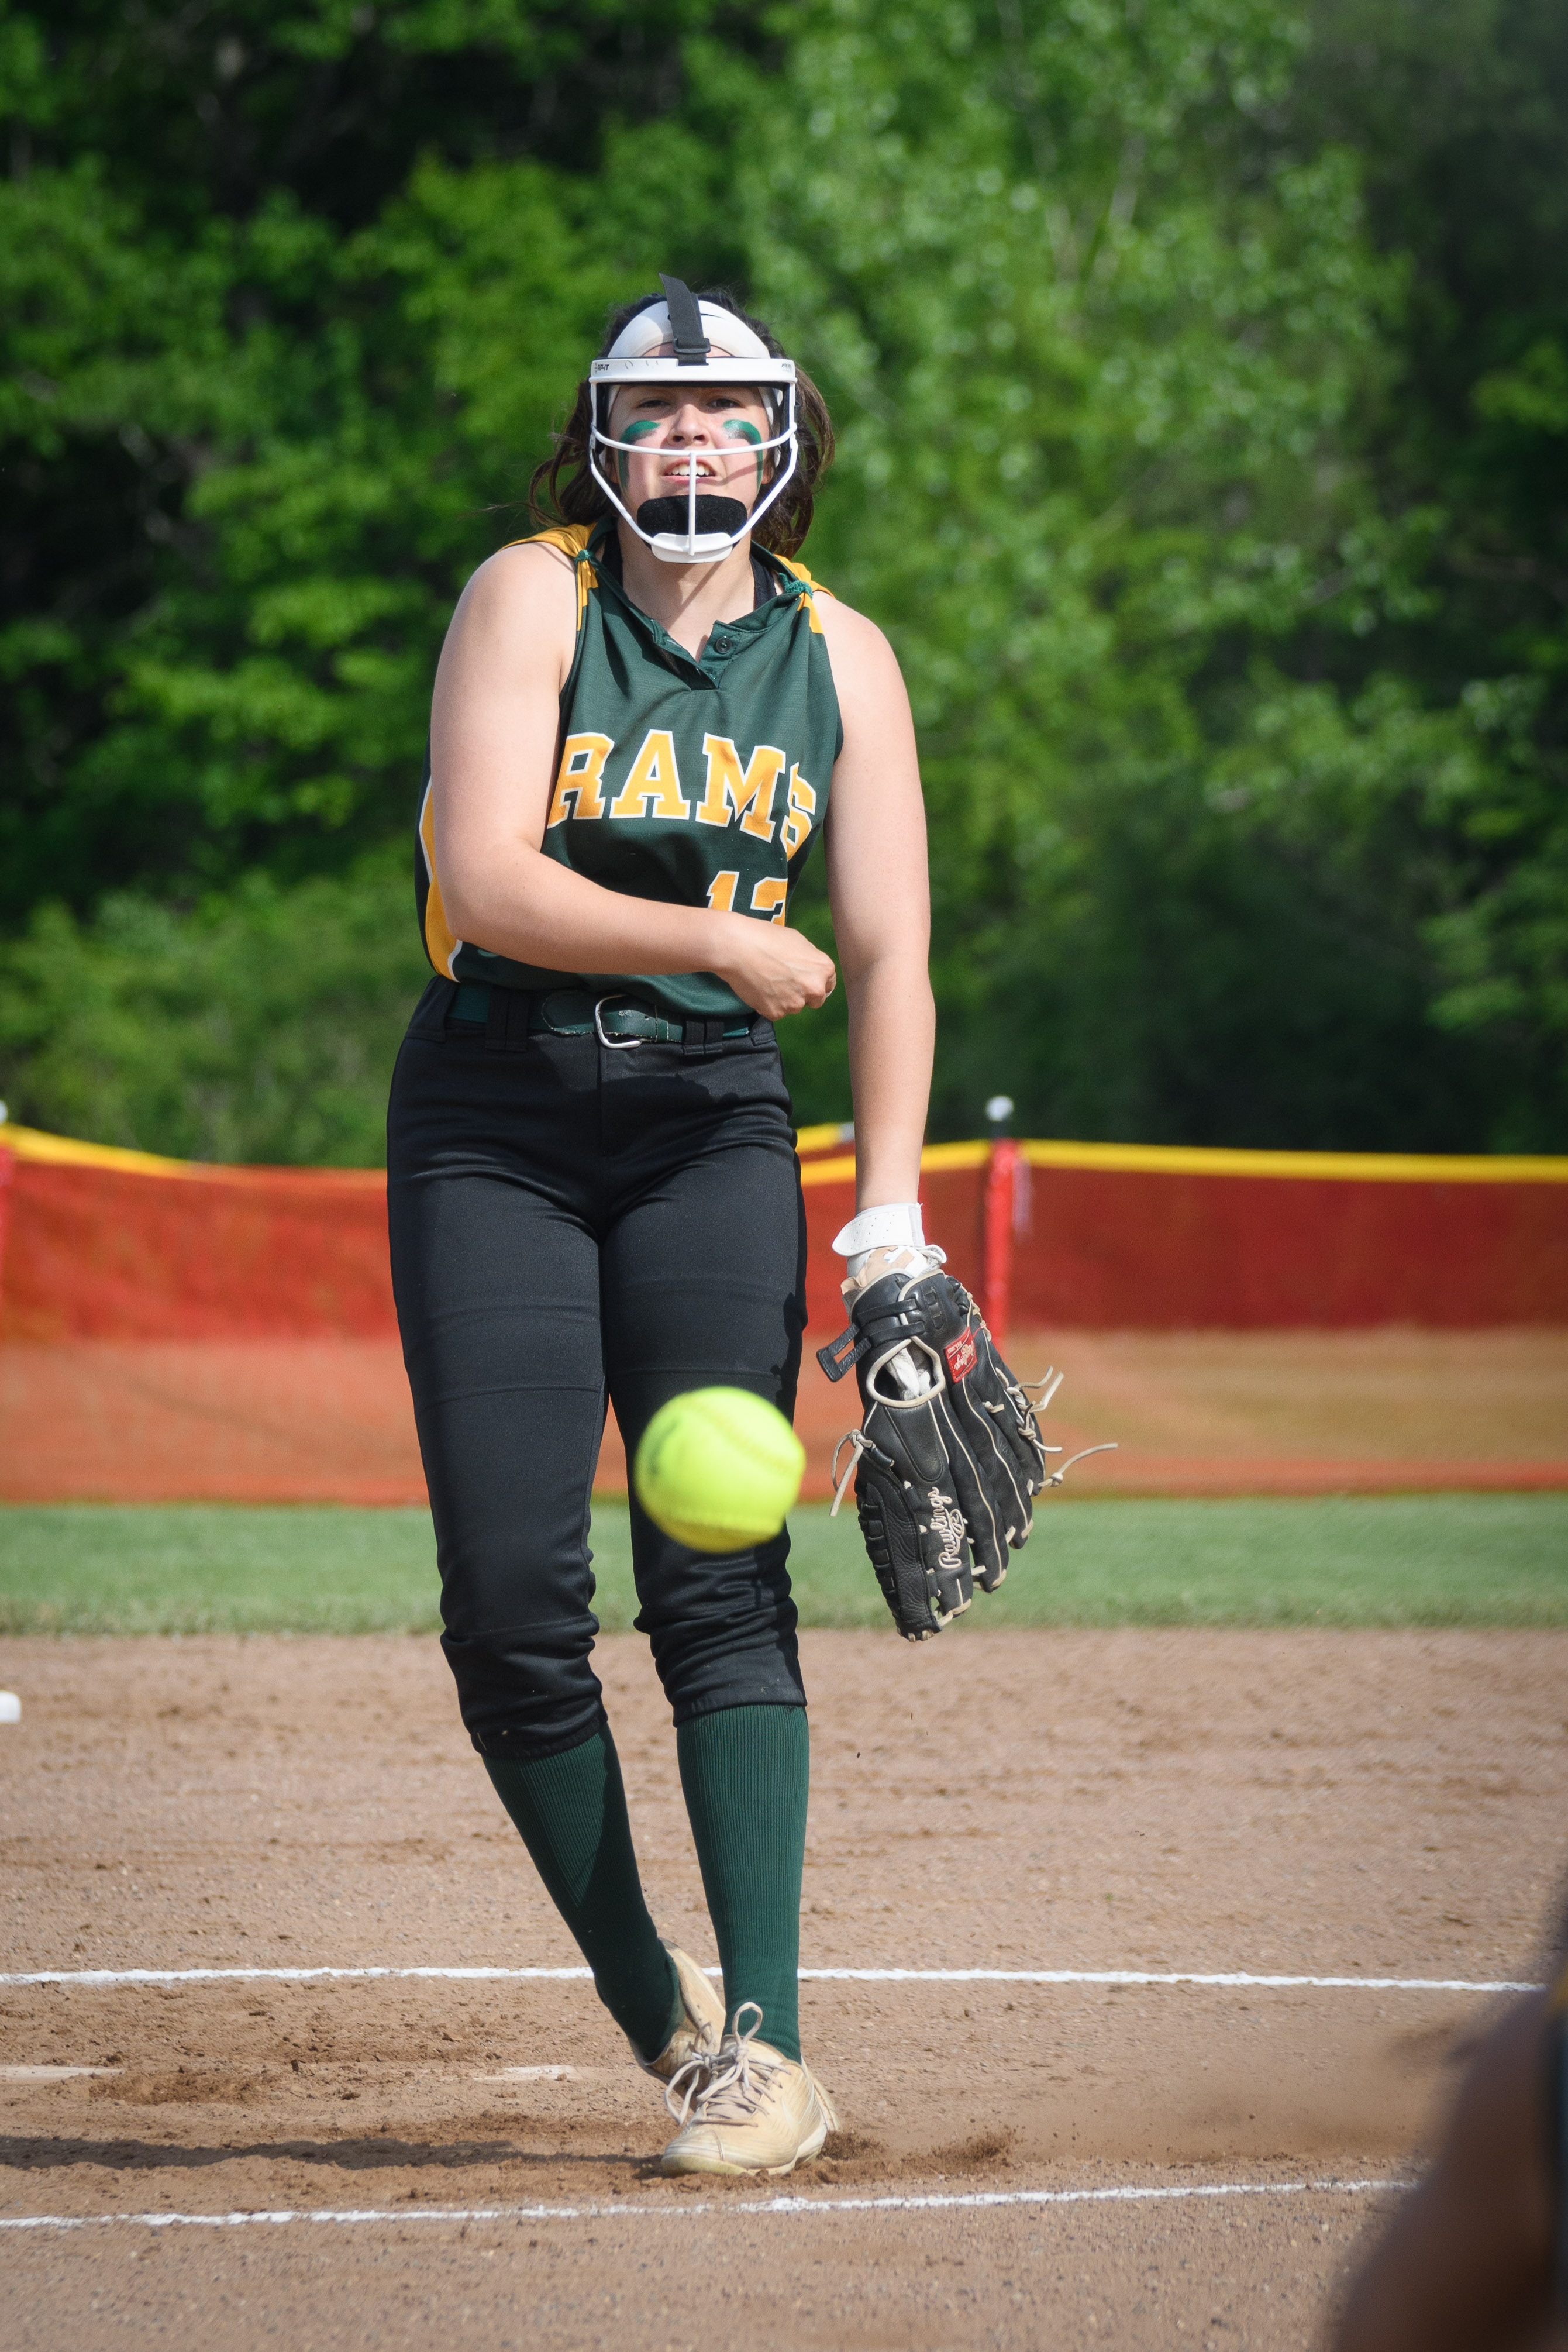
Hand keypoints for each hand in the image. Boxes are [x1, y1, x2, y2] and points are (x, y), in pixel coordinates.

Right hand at [710, 913, 836, 1020]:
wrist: (737, 947)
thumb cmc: (766, 938)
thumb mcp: (798, 941)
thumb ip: (811, 960)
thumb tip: (812, 970)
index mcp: (824, 969)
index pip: (828, 984)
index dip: (815, 981)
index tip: (803, 979)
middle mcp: (814, 989)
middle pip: (815, 1000)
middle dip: (803, 994)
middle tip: (784, 980)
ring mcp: (795, 1003)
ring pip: (793, 1006)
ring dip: (784, 998)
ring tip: (766, 979)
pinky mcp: (776, 1013)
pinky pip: (775, 1011)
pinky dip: (767, 1003)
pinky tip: (758, 987)